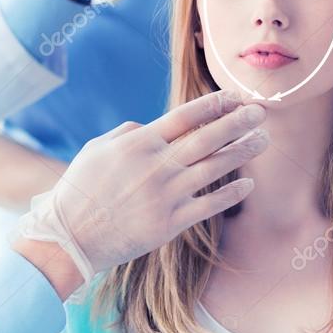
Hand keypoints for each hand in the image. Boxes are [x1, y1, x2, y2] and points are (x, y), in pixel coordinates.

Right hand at [17, 90, 267, 282]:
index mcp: (138, 143)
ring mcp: (165, 195)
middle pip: (207, 138)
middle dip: (238, 122)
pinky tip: (248, 184)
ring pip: (214, 169)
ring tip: (263, 140)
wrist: (70, 236)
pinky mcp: (170, 224)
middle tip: (260, 112)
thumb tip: (152, 125)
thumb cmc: (80, 189)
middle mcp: (156, 166)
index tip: (235, 96)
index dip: (213, 104)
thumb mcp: (97, 148)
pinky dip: (231, 194)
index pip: (185, 116)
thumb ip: (128, 132)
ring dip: (242, 152)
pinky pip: (209, 205)